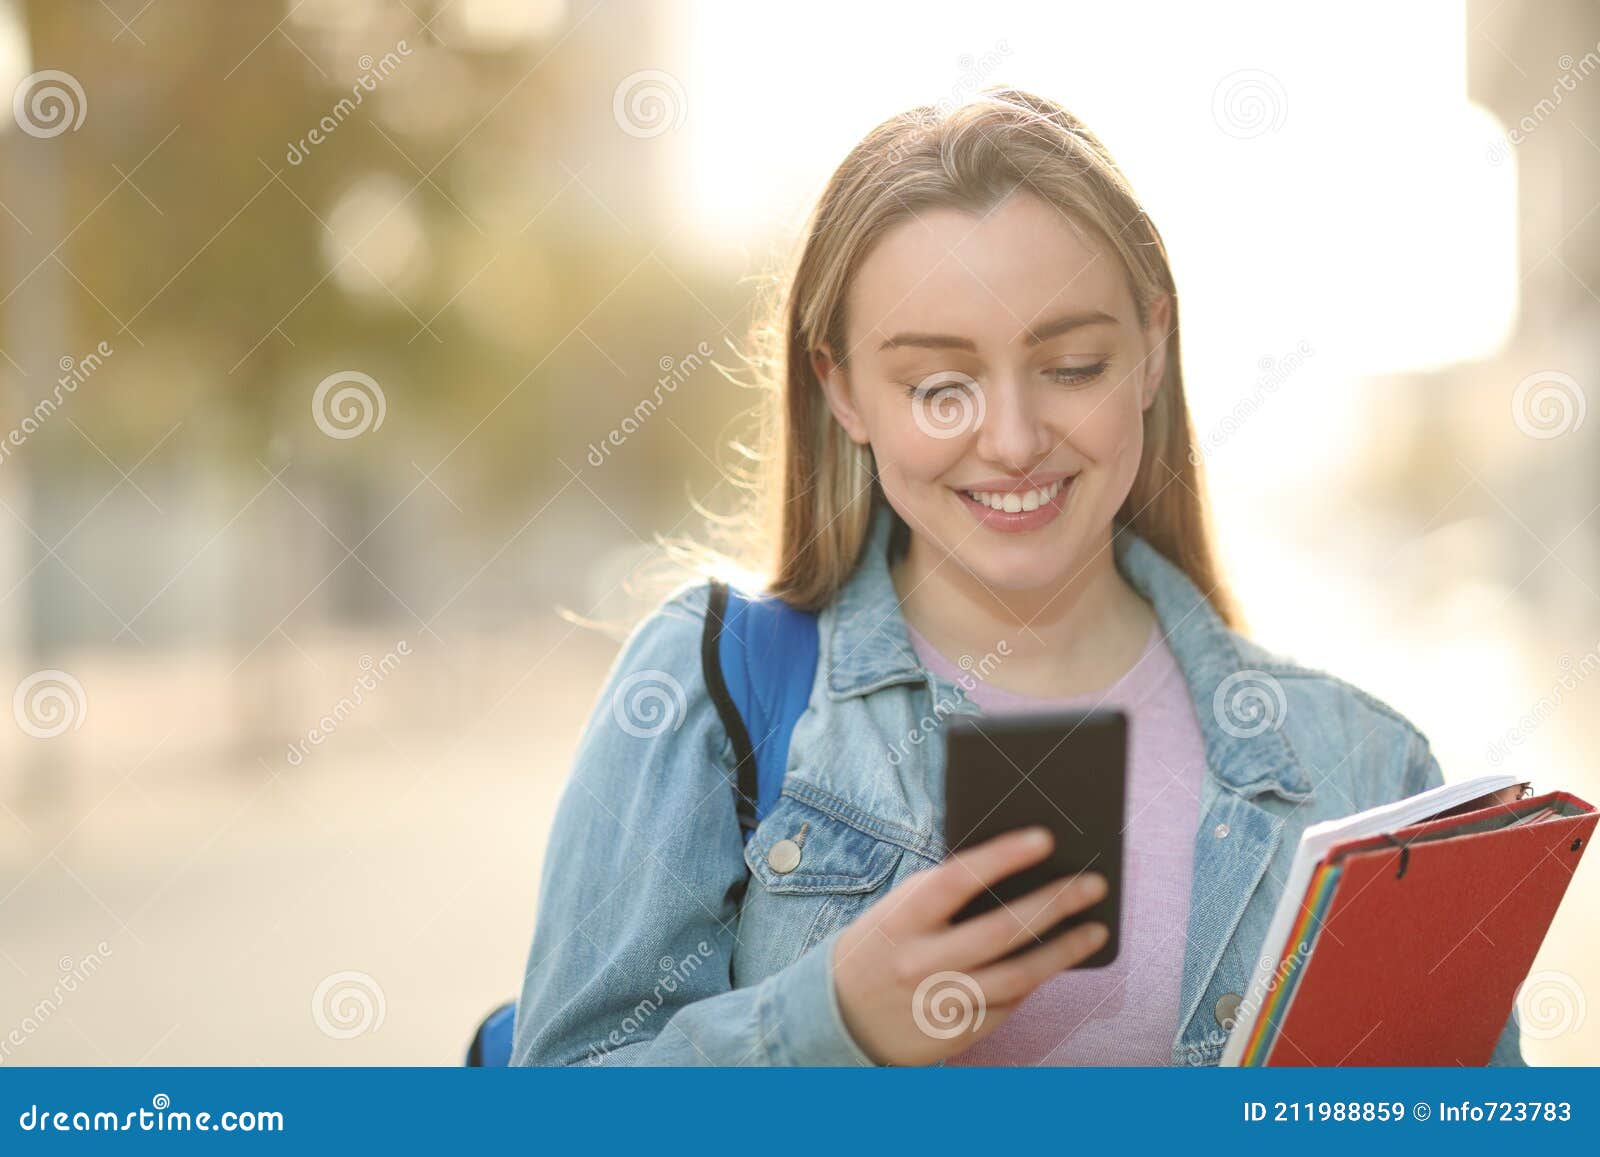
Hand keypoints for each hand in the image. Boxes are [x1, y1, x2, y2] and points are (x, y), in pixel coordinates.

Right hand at [831, 825, 1107, 1065]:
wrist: (839, 1018)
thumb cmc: (883, 946)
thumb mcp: (898, 912)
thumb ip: (945, 895)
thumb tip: (1015, 871)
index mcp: (901, 919)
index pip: (957, 880)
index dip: (1002, 856)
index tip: (1045, 838)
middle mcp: (920, 962)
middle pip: (1002, 930)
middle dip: (1055, 903)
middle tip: (1094, 884)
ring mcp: (939, 1003)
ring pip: (1018, 976)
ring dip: (1064, 951)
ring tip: (1095, 930)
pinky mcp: (956, 1035)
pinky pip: (1008, 1005)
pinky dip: (1035, 982)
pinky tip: (1055, 963)